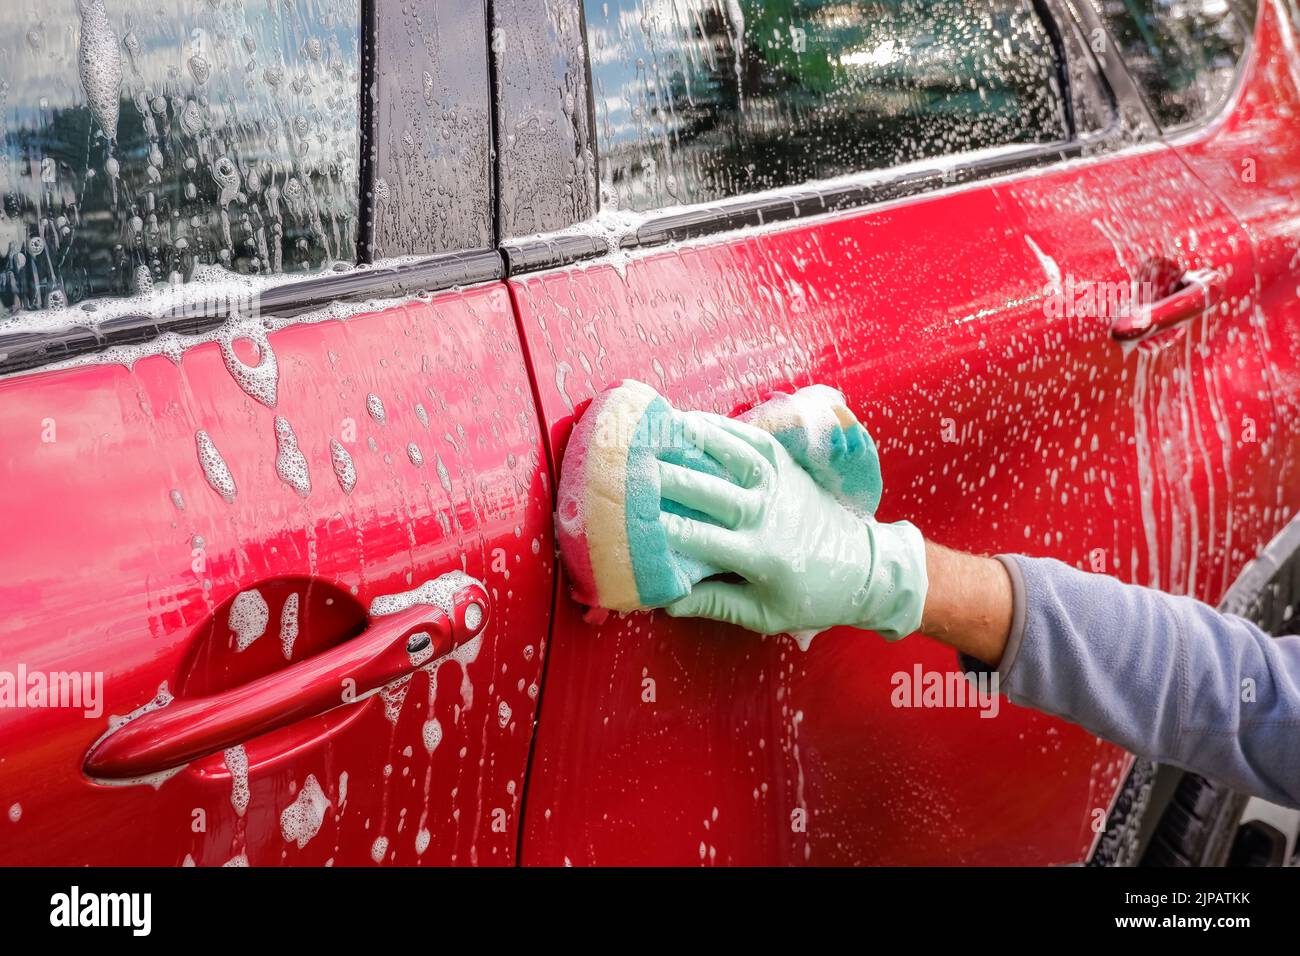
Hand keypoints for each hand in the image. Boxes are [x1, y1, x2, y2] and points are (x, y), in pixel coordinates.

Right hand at [658, 412, 926, 640]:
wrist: (864, 569)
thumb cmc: (808, 597)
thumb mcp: (763, 615)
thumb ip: (715, 605)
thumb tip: (665, 600)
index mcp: (759, 555)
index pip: (702, 539)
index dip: (665, 527)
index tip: (632, 518)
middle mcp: (767, 514)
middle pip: (712, 492)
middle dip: (670, 477)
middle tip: (633, 465)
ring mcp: (779, 485)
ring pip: (733, 456)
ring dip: (696, 439)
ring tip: (659, 426)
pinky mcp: (788, 468)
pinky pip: (754, 441)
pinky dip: (724, 428)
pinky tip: (693, 420)